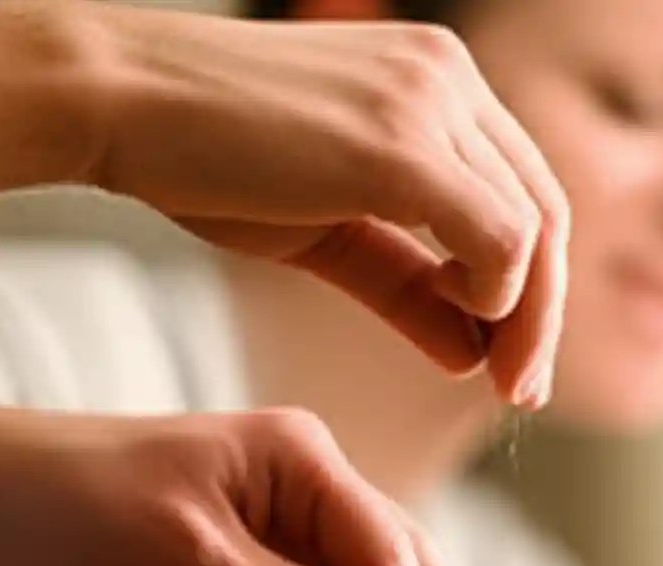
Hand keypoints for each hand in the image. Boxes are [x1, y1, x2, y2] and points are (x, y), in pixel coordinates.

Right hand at [0, 0, 568, 407]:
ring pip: (535, 228)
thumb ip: (407, 282)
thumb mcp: (330, 229)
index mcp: (438, 81)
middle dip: (542, 312)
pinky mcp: (401, 144)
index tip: (511, 358)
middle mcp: (450, 77)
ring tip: (502, 379)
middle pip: (545, 209)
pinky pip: (499, 236)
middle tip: (524, 391)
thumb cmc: (208, 158)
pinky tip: (460, 323)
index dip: (532, 281)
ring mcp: (430, 102)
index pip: (524, 189)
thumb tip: (472, 351)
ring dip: (528, 318)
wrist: (117, 99)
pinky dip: (497, 294)